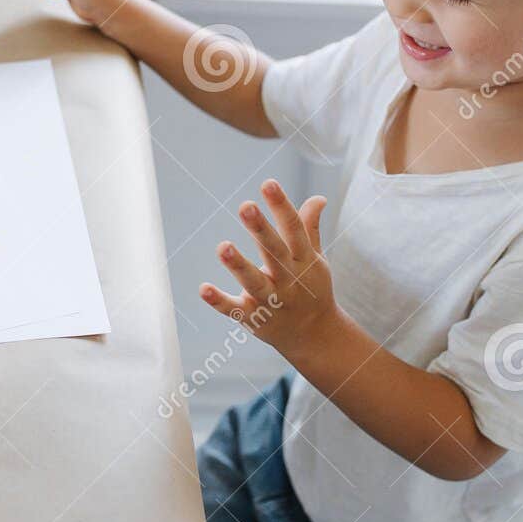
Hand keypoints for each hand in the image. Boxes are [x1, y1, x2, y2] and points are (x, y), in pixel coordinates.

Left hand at [200, 180, 337, 359]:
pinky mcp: (255, 319)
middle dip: (261, 229)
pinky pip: (236, 310)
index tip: (268, 183)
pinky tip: (203, 288)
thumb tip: (319, 198)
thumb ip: (309, 228)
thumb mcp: (314, 260)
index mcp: (305, 260)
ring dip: (239, 265)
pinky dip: (219, 301)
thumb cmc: (312, 290)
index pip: (294, 230)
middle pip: (275, 252)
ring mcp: (272, 300)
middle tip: (245, 206)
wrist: (316, 338)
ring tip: (222, 246)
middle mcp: (289, 279)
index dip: (282, 206)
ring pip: (254, 282)